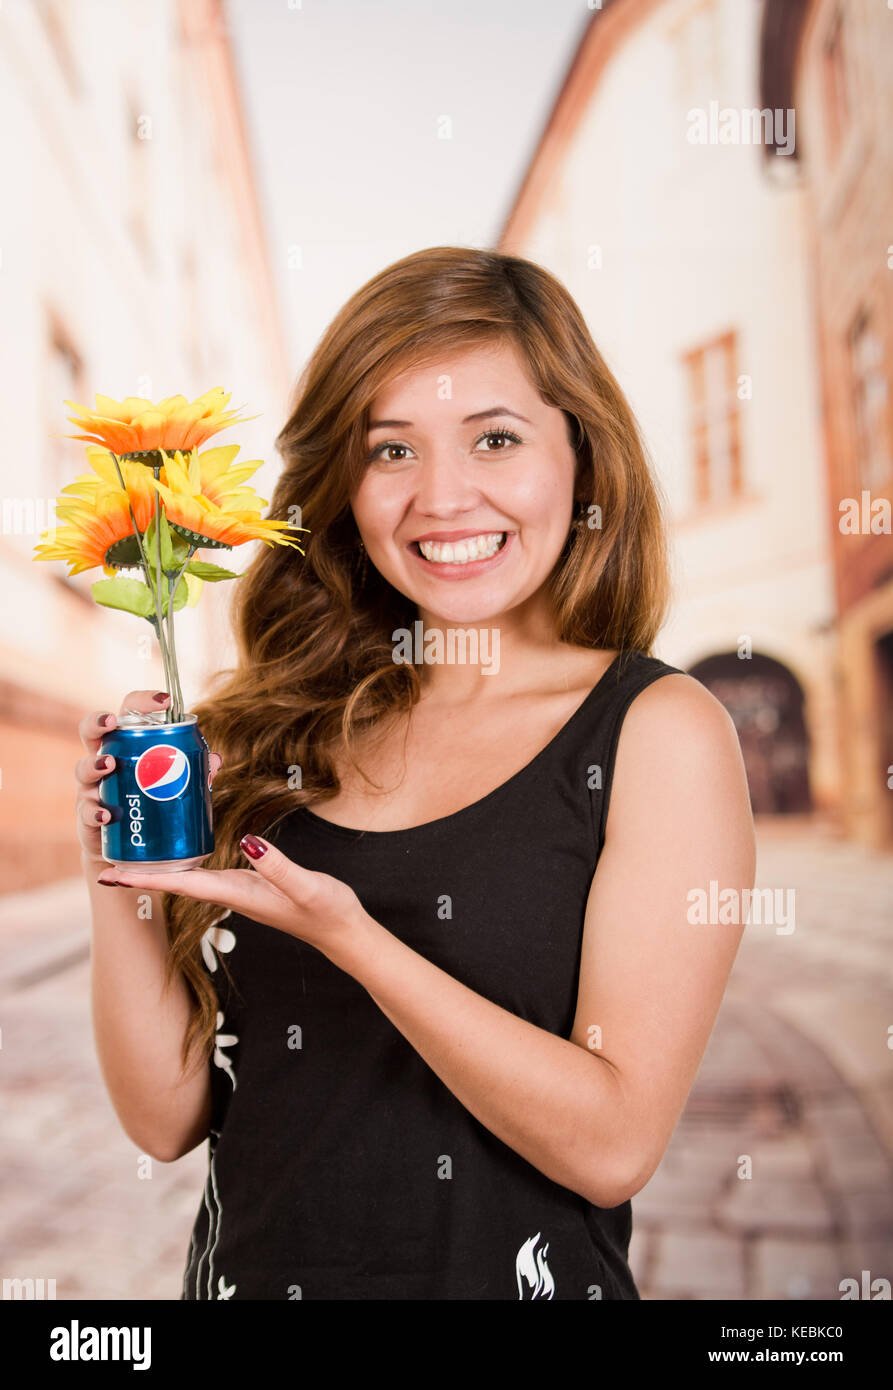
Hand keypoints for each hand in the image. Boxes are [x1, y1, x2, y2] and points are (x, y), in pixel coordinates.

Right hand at [75, 690, 222, 871]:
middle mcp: (102, 762)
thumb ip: (194, 772)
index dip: (142, 701)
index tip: (164, 699)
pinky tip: (106, 815)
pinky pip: (86, 812)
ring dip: (94, 765)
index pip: (127, 714)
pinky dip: (95, 812)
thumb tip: (216, 759)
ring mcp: (92, 789)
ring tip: (108, 764)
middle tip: (110, 722)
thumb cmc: (150, 805)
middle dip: (96, 723)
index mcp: (125, 747)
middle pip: (90, 733)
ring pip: (83, 771)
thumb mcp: (172, 786)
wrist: (128, 850)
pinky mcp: (88, 818)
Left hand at [94, 834, 369, 955]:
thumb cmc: (328, 912)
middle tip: (105, 863)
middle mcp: (233, 894)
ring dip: (161, 868)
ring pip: (190, 877)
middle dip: (142, 874)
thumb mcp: (307, 888)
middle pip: (177, 882)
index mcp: (239, 894)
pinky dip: (188, 861)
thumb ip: (279, 868)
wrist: (345, 934)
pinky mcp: (251, 885)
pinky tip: (183, 850)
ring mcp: (240, 891)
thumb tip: (248, 842)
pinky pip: (209, 871)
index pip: (183, 884)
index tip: (112, 875)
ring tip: (134, 854)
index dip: (147, 878)